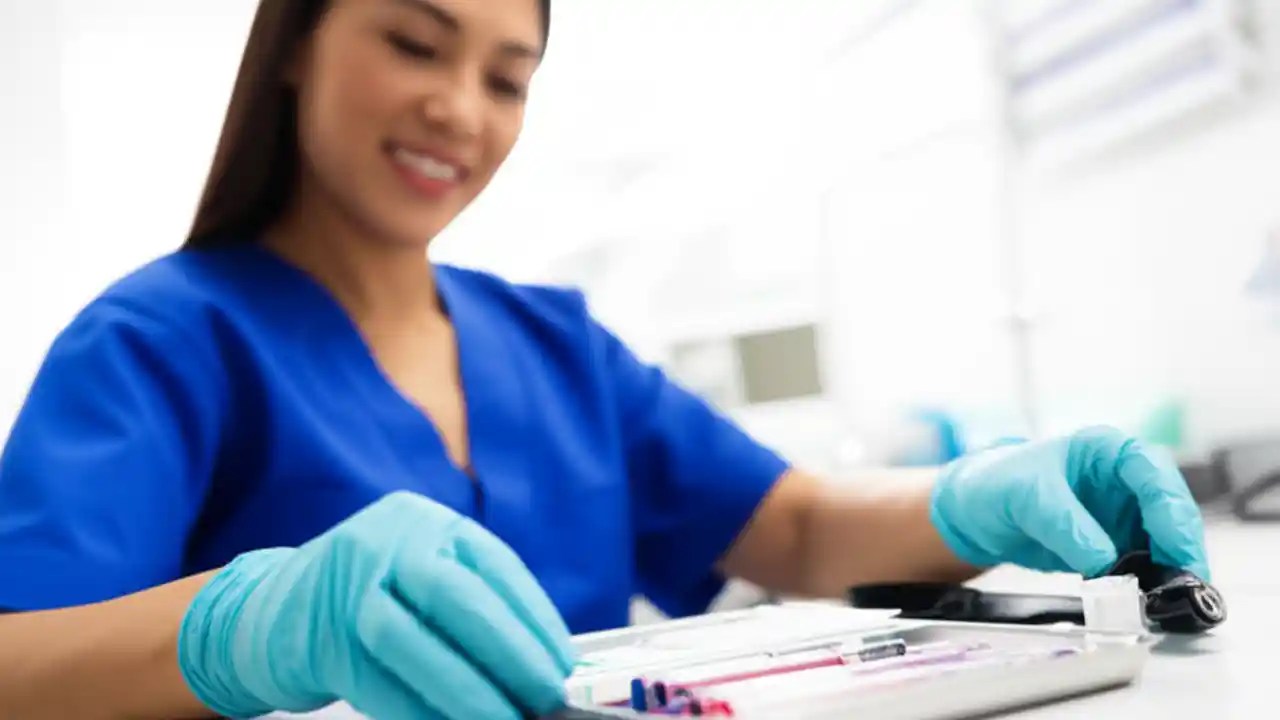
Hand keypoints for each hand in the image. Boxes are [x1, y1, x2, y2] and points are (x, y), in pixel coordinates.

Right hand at [177, 491, 575, 719]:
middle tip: (545, 695)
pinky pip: (378, 684)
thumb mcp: (421, 575)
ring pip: (413, 643)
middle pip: (455, 597)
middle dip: (509, 652)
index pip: (493, 565)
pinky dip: (421, 712)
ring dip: (466, 691)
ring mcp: (344, 589)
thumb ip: (474, 607)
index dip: (534, 617)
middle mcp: (383, 544)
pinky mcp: (317, 641)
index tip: (564, 663)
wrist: (272, 611)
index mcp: (423, 522)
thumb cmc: (370, 597)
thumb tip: (541, 665)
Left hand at [930, 426, 1209, 579]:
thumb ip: (1067, 527)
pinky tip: (1149, 600)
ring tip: (1171, 600)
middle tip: (1186, 583)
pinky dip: (1150, 581)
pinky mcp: (1117, 543)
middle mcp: (1124, 479)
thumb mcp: (1027, 498)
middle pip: (1171, 509)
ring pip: (1165, 540)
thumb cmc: (997, 484)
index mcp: (1107, 449)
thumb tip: (1106, 561)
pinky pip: (1145, 562)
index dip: (1171, 511)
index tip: (1177, 548)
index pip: (1154, 474)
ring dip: (1171, 569)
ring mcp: (1124, 512)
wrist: (975, 512)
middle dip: (1181, 546)